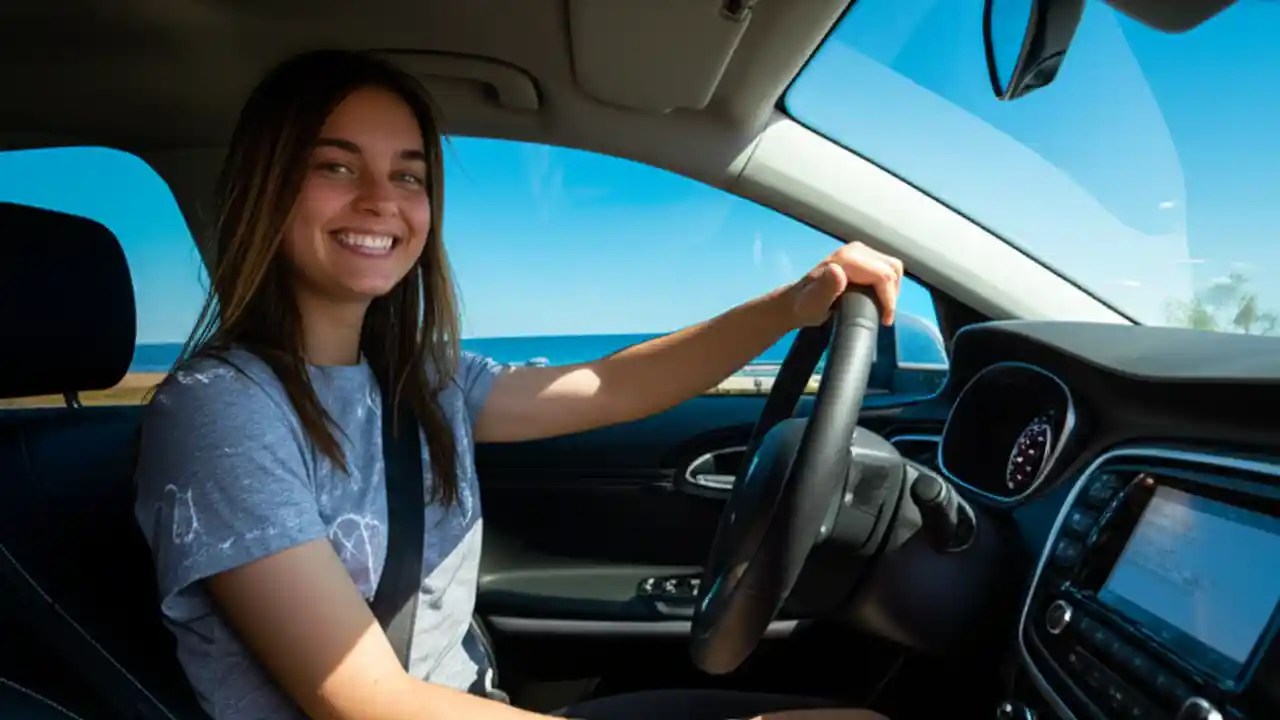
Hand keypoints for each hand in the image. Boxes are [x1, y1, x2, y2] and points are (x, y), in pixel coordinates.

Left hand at [789, 241, 903, 326]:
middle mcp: (855, 250)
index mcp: (847, 258)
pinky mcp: (862, 257)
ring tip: (883, 308)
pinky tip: (878, 299)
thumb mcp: (813, 302)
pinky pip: (885, 267)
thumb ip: (826, 288)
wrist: (797, 301)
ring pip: (891, 267)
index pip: (883, 274)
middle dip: (892, 293)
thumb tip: (838, 272)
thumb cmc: (806, 306)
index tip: (885, 319)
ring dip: (891, 289)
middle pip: (891, 268)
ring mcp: (859, 251)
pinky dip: (887, 284)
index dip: (889, 299)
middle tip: (884, 314)